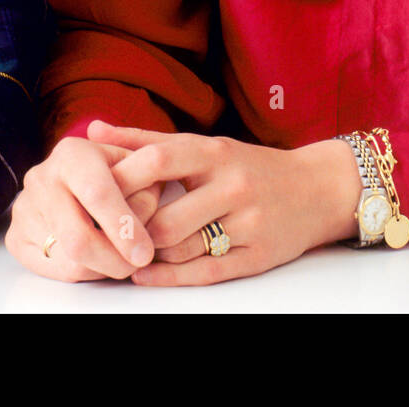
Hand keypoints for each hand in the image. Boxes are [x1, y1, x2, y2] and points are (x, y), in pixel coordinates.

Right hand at [5, 133, 167, 281]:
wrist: (66, 177)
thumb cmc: (109, 169)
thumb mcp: (131, 161)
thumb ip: (145, 176)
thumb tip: (154, 196)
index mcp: (72, 153)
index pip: (97, 193)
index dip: (124, 226)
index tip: (145, 252)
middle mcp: (41, 178)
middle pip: (78, 238)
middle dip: (114, 260)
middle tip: (136, 264)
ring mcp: (24, 209)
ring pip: (69, 260)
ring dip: (103, 267)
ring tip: (121, 257)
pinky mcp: (15, 237)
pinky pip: (54, 270)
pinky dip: (83, 272)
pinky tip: (98, 258)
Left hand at [98, 121, 360, 285]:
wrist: (316, 189)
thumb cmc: (247, 165)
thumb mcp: (203, 145)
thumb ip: (145, 139)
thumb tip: (93, 130)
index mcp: (214, 151)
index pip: (157, 159)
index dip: (121, 178)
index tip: (94, 191)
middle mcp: (231, 184)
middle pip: (165, 218)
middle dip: (132, 230)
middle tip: (104, 233)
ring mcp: (247, 222)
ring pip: (181, 248)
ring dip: (149, 254)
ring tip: (127, 251)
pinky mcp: (257, 255)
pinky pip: (205, 272)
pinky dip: (169, 277)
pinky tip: (145, 274)